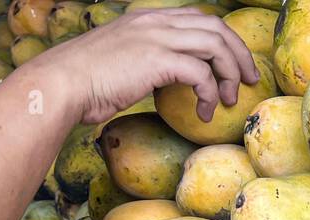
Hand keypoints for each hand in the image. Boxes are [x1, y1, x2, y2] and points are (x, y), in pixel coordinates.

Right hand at [33, 8, 258, 124]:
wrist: (60, 84)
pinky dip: (210, 94)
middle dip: (238, 54)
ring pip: (215, 45)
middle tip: (249, 79)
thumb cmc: (83, 82)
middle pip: (216, 26)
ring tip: (230, 99)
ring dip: (230, 73)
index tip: (234, 64)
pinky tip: (205, 113)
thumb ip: (143, 59)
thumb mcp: (118, 61)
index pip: (198, 17)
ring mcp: (157, 37)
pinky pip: (202, 74)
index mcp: (147, 18)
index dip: (223, 39)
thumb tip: (160, 79)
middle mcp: (155, 21)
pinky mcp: (157, 60)